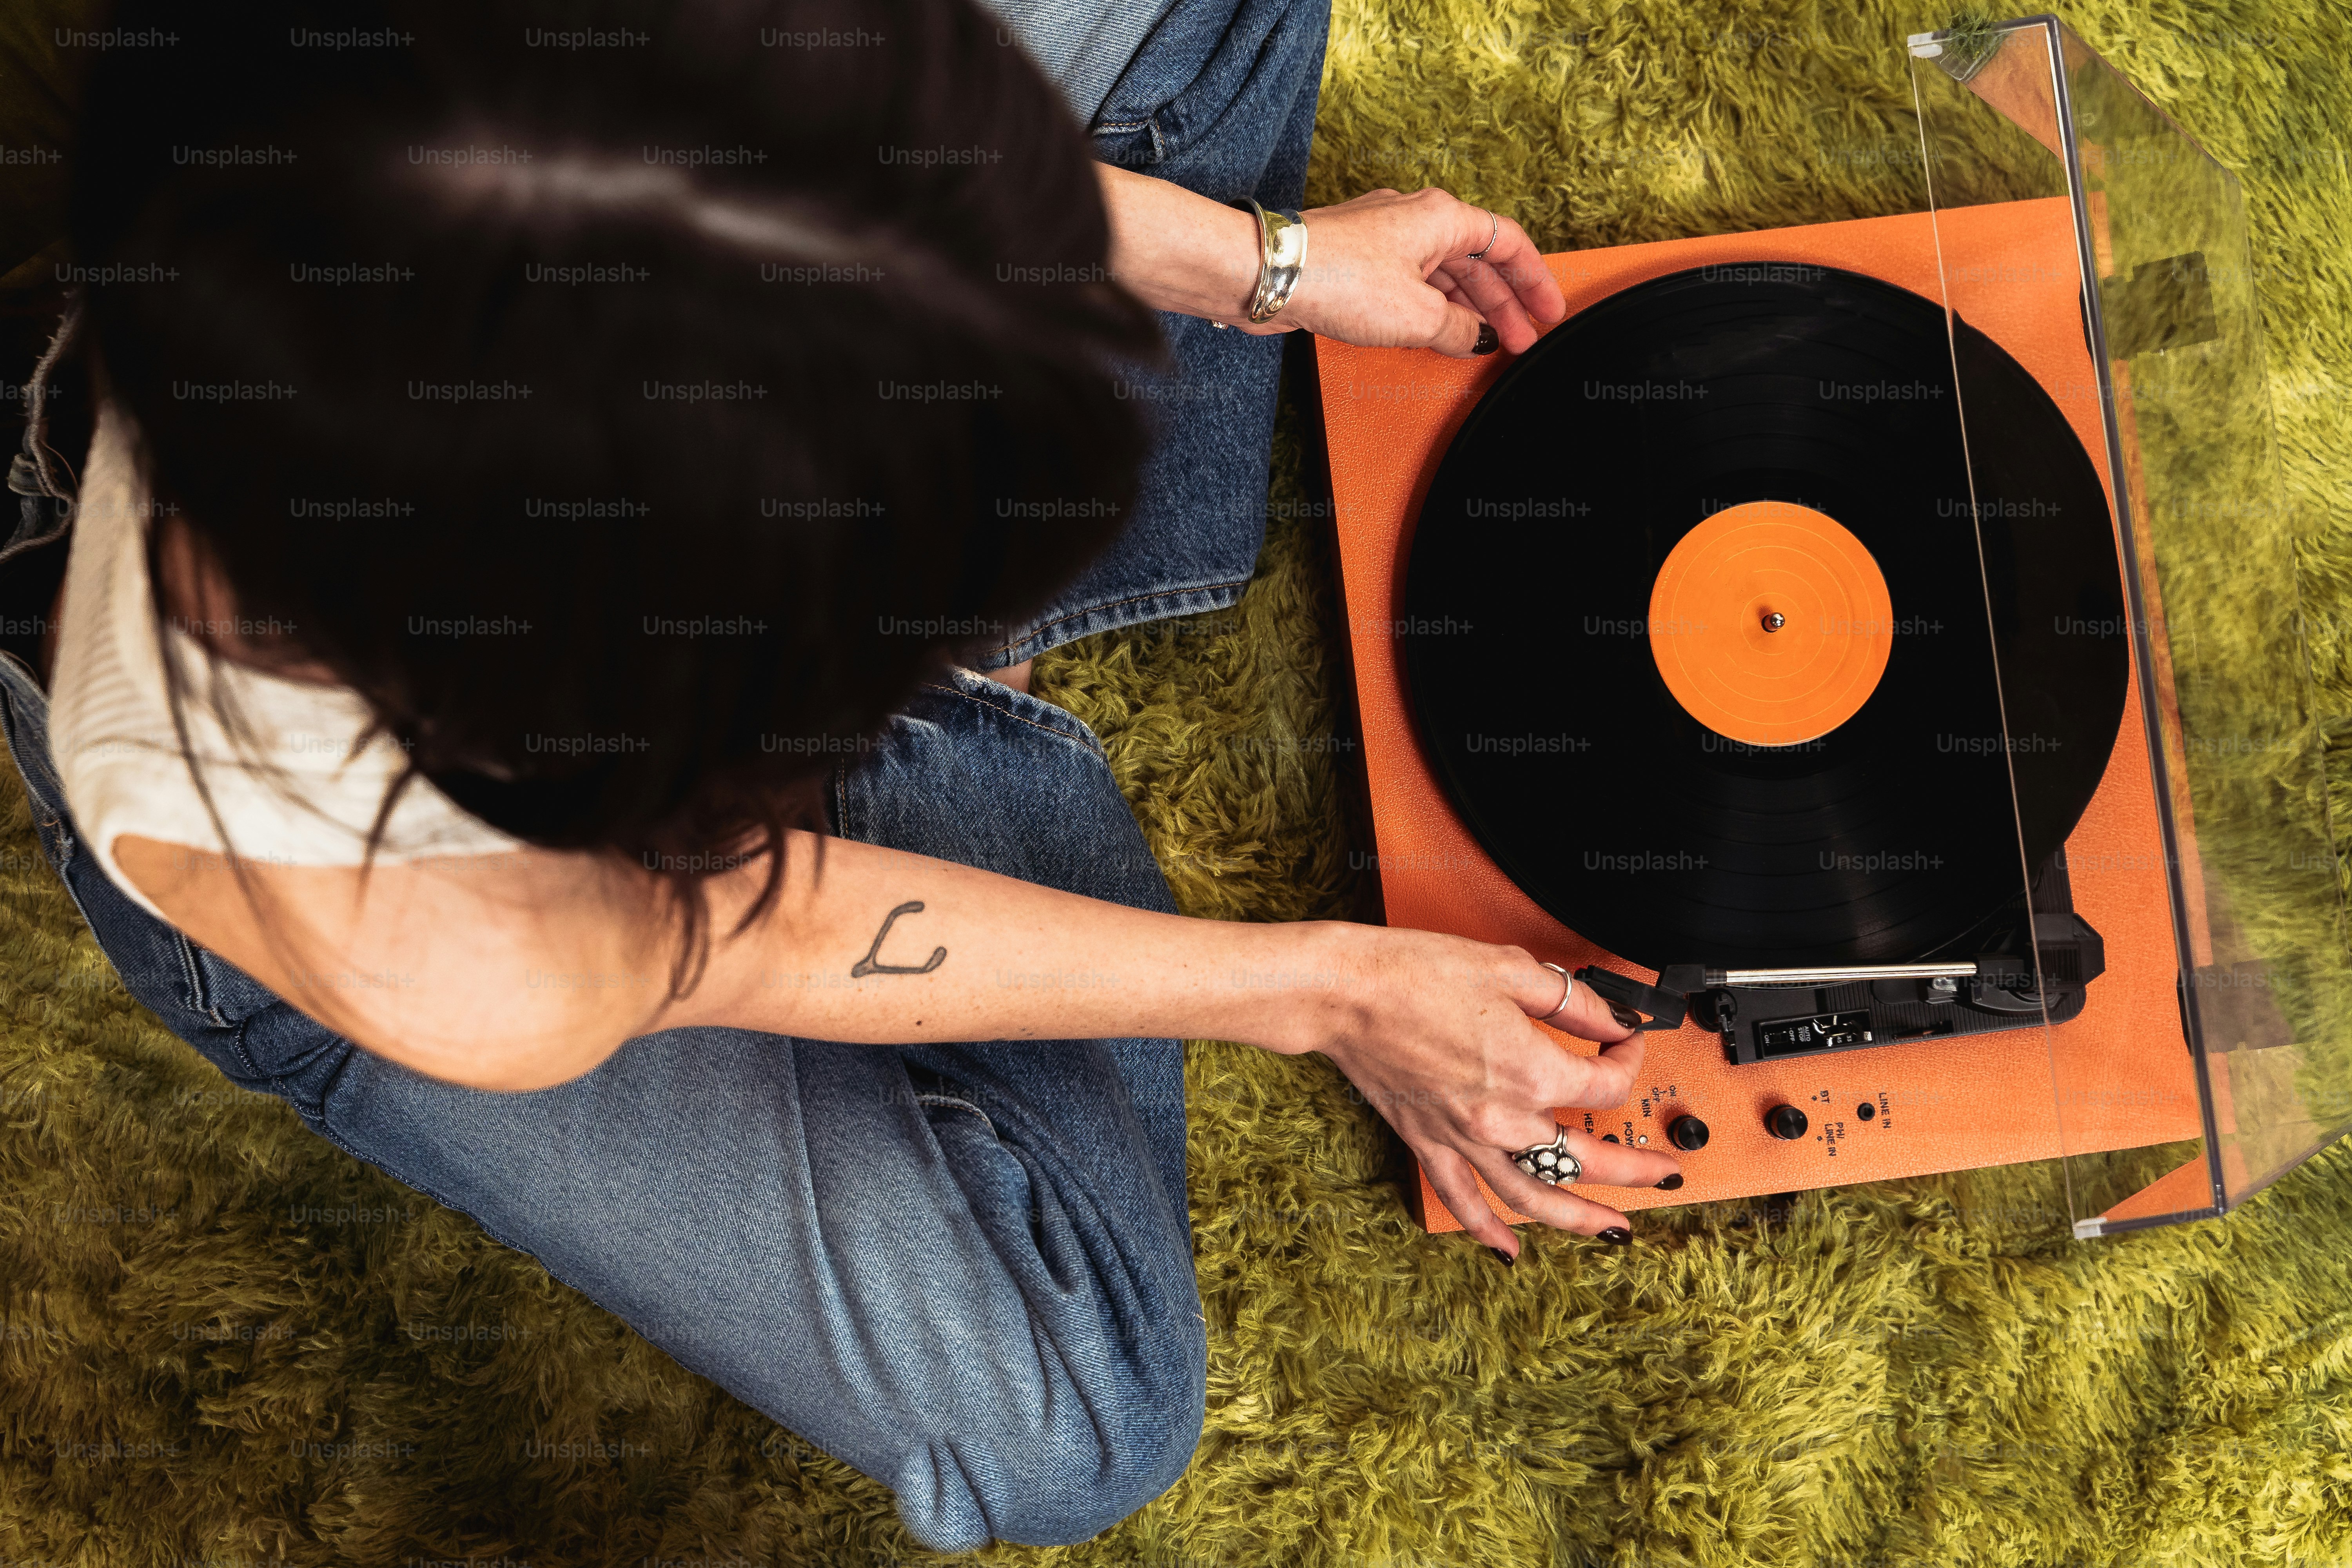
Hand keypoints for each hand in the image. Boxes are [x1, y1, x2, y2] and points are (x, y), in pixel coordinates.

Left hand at [1093, 167, 1566, 356]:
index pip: (1507, 243)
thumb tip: (1477, 337)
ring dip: (1466, 310)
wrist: (1268, 273)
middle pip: (1476, 261)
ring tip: (1484, 345)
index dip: (1534, 280)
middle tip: (1521, 341)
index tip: (1548, 312)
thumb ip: (1459, 328)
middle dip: (1502, 304)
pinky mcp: (1359, 263)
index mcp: (1442, 217)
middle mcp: (1415, 220)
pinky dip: (1431, 310)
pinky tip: (1438, 335)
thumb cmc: (1339, 276)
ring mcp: (1384, 240)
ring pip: (1442, 274)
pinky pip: (1410, 286)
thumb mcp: (1418, 314)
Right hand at [1284, 923, 1680, 1258]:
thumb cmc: (1415, 972)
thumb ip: (1570, 1000)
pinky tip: (1509, 1249)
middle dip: (1635, 1170)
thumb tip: (1610, 1017)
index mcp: (1530, 1070)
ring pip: (1533, 1197)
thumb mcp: (1510, 968)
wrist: (1345, 992)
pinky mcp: (1429, 1143)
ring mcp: (1464, 1138)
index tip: (1625, 1043)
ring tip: (1614, 1230)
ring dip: (1580, 1220)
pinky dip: (1487, 1231)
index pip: (1604, 1087)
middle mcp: (1502, 1117)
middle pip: (1586, 1158)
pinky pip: (1463, 1200)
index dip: (1627, 1062)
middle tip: (1665, 1177)